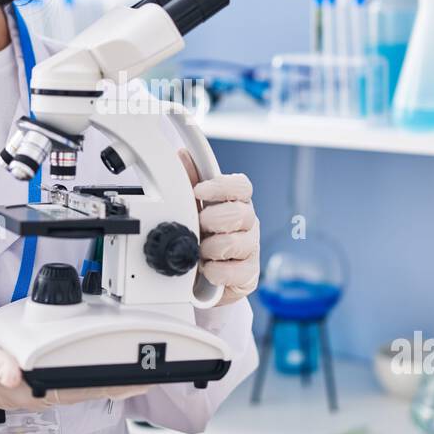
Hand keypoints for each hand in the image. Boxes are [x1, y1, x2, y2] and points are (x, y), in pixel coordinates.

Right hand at [0, 334, 150, 412]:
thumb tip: (14, 374)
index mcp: (29, 388)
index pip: (77, 388)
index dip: (107, 384)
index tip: (132, 378)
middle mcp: (38, 393)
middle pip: (87, 390)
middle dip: (117, 385)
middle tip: (147, 376)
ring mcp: (38, 390)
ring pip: (81, 389)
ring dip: (107, 383)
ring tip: (135, 375)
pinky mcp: (36, 382)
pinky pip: (70, 384)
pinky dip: (91, 379)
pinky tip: (102, 372)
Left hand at [178, 149, 259, 304]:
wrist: (202, 277)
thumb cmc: (202, 238)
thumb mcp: (193, 208)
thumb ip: (190, 181)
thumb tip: (182, 156)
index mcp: (236, 202)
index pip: (241, 186)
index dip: (221, 186)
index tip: (200, 190)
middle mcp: (247, 223)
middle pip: (241, 213)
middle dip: (213, 220)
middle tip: (199, 226)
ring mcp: (250, 248)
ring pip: (237, 243)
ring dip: (211, 248)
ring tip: (200, 251)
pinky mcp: (249, 274)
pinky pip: (236, 272)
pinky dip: (216, 271)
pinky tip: (207, 269)